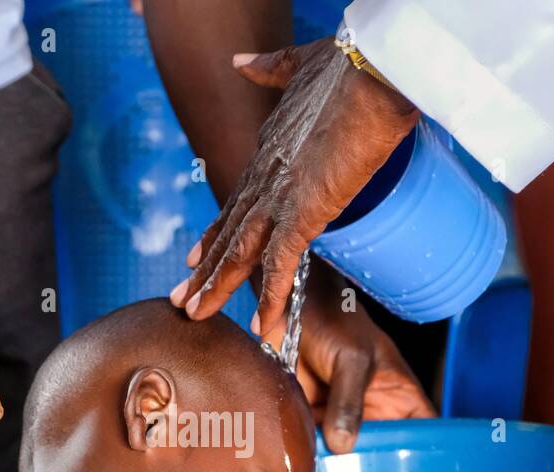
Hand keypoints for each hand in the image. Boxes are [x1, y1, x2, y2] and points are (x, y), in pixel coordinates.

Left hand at [169, 37, 418, 331]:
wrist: (373, 71)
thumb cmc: (350, 65)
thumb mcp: (302, 65)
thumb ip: (270, 68)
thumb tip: (240, 62)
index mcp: (268, 152)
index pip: (235, 203)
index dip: (213, 233)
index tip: (192, 258)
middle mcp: (266, 177)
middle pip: (227, 233)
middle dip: (203, 271)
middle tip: (180, 302)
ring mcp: (281, 196)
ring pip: (240, 252)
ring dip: (218, 287)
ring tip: (196, 315)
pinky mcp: (305, 211)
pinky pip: (281, 265)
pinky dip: (271, 298)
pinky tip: (264, 326)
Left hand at [266, 267, 435, 452]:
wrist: (287, 307)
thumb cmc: (333, 320)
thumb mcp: (352, 359)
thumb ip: (349, 401)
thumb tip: (342, 445)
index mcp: (398, 395)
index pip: (422, 429)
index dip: (424, 454)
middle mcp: (372, 410)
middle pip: (382, 450)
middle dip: (375, 471)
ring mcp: (340, 416)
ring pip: (345, 453)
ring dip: (339, 467)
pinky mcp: (311, 417)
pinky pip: (314, 444)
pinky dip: (311, 456)